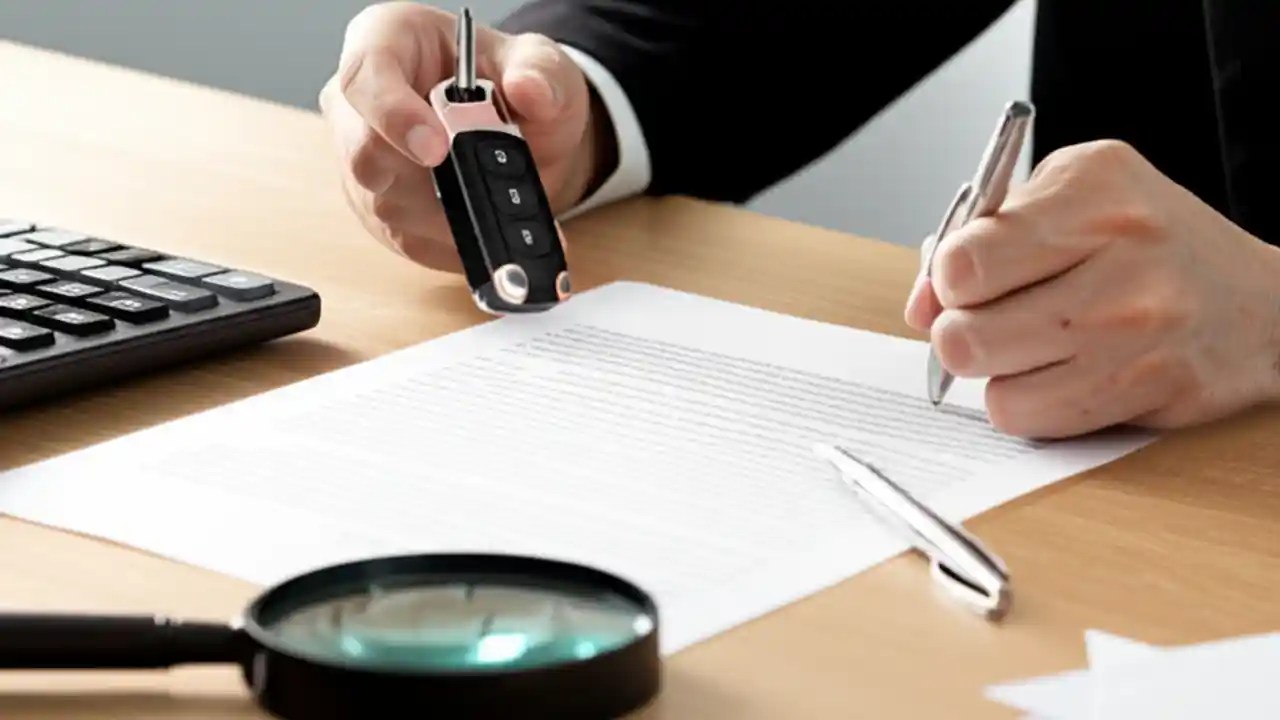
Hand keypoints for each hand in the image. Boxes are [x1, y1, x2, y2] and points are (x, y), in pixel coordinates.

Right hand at [319, 2, 607, 271]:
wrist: (521, 132)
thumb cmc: (513, 83)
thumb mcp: (543, 64)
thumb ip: (542, 73)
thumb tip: (530, 89)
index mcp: (389, 41)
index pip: (366, 76)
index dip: (394, 116)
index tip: (436, 148)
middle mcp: (361, 102)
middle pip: (363, 153)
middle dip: (426, 183)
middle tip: (482, 197)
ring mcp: (363, 160)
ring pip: (387, 206)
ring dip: (450, 218)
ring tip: (503, 212)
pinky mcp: (378, 209)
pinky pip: (407, 239)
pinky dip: (455, 243)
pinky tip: (488, 232)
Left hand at [905, 139, 1279, 438]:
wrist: (1261, 305)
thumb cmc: (1147, 244)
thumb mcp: (1068, 200)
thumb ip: (980, 238)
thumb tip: (918, 306)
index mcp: (1092, 191)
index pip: (962, 262)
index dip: (946, 281)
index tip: (968, 281)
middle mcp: (1120, 256)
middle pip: (963, 335)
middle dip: (959, 334)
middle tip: (990, 322)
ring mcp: (1137, 329)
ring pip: (993, 388)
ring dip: (998, 374)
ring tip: (1033, 346)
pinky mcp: (1149, 389)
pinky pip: (1034, 420)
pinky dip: (1031, 405)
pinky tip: (1063, 374)